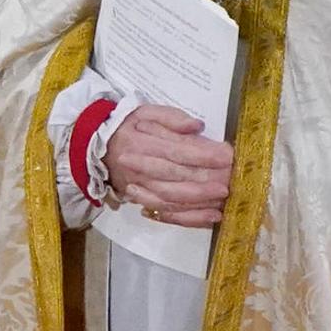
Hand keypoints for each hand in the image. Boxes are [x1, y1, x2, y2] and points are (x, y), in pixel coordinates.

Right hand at [104, 103, 233, 228]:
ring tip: (223, 197)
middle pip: (174, 176)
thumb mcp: (145, 112)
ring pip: (171, 198)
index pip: (175, 150)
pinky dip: (190, 218)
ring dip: (199, 200)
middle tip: (231, 179)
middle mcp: (138, 168)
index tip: (226, 156)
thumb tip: (197, 126)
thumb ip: (171, 117)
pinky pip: (168, 213)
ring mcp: (140, 187)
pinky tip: (211, 217)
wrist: (100, 149)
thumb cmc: (129, 128)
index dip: (202, 154)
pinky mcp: (143, 201)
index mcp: (140, 142)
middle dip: (205, 179)